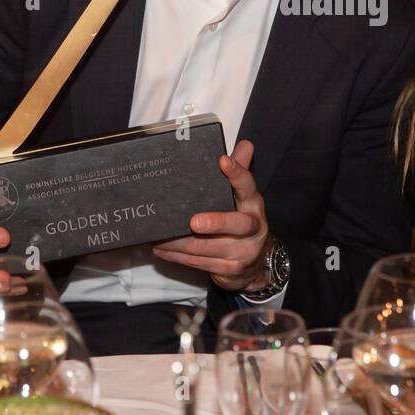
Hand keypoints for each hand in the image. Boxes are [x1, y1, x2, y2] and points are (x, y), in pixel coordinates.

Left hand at [152, 139, 270, 291]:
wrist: (255, 264)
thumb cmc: (242, 221)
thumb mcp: (243, 198)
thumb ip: (241, 172)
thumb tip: (245, 144)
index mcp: (253, 205)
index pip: (248, 186)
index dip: (237, 173)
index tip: (223, 161)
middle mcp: (253, 229)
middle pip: (237, 224)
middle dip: (216, 222)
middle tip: (194, 221)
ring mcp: (242, 252)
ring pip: (209, 247)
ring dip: (181, 243)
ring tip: (159, 236)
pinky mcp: (229, 270)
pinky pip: (199, 263)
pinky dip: (178, 257)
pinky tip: (162, 250)